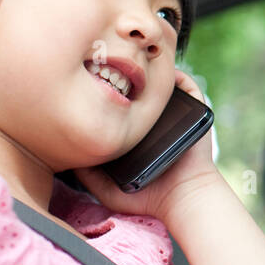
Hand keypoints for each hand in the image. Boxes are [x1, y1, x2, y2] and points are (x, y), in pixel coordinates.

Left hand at [72, 68, 218, 221]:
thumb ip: (88, 175)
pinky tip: (158, 72)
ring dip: (150, 76)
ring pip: (163, 87)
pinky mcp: (197, 113)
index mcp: (140, 137)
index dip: (110, 98)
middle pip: (142, 95)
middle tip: (108, 71)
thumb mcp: (108, 189)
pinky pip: (187, 86)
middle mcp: (158, 125)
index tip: (91, 88)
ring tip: (131, 67)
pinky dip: (175, 74)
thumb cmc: (148, 198)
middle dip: (128, 82)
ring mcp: (178, 117)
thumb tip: (67, 154)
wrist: (183, 198)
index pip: (124, 110)